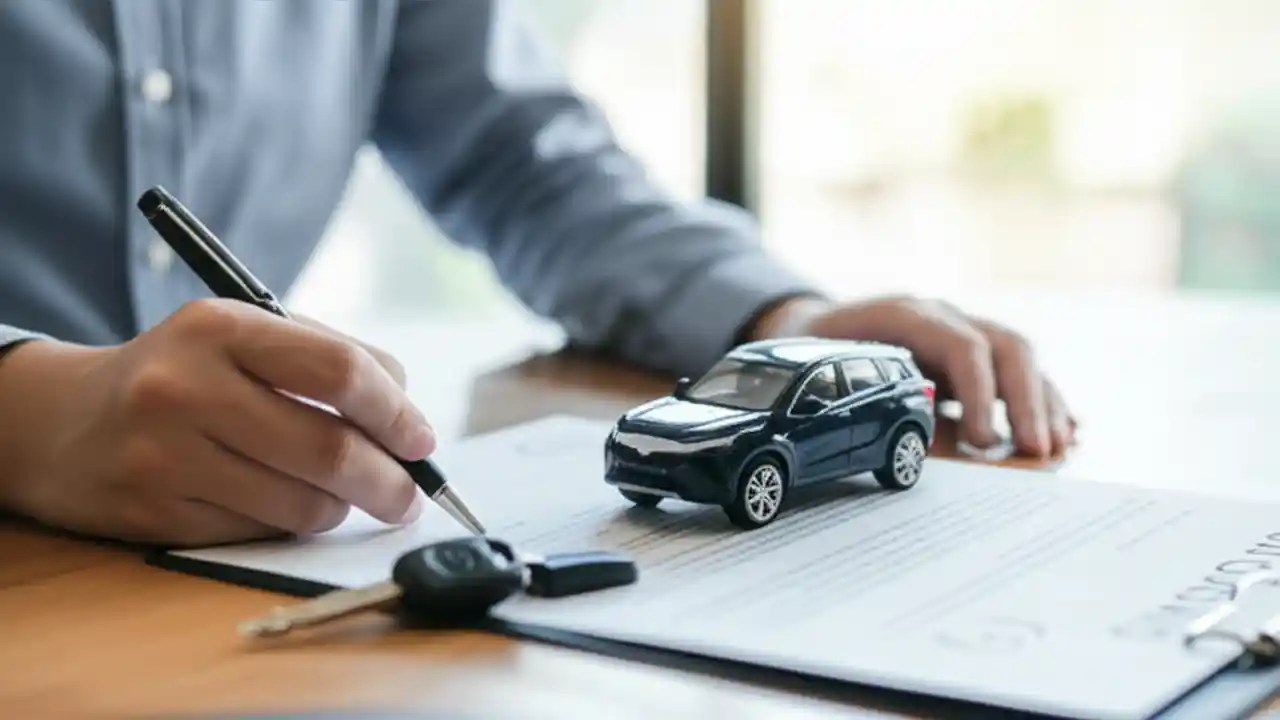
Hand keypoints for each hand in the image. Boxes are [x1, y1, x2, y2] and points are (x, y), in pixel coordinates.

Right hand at [0, 300, 432, 545]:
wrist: (60, 422)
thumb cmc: (182, 374)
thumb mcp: (242, 338)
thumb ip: (328, 361)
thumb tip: (408, 420)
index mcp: (221, 326)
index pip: (339, 370)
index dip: (396, 412)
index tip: (422, 441)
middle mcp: (186, 387)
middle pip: (329, 448)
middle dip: (389, 480)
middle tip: (409, 494)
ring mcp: (164, 455)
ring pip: (302, 504)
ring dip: (341, 507)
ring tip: (342, 496)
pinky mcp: (154, 513)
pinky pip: (260, 533)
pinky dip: (292, 526)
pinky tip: (284, 506)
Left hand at [748, 296, 1074, 456]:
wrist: (809, 326)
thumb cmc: (815, 351)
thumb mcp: (825, 369)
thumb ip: (861, 396)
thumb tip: (914, 446)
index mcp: (907, 315)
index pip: (961, 345)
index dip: (978, 391)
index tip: (983, 441)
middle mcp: (944, 317)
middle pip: (1004, 346)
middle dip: (1026, 400)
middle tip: (1038, 451)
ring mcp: (963, 331)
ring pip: (1019, 357)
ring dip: (1042, 402)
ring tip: (1060, 448)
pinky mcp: (971, 354)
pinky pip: (1016, 372)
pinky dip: (1040, 400)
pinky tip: (1064, 431)